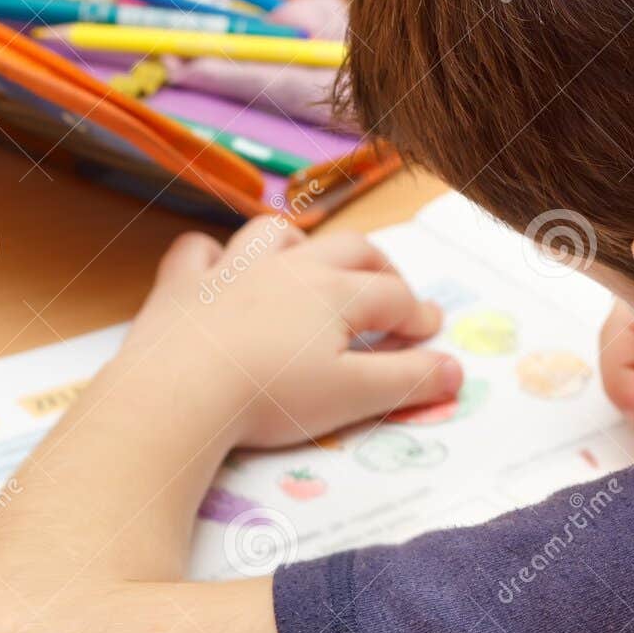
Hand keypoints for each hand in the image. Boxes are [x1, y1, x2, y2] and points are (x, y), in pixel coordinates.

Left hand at [132, 216, 462, 448]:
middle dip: (379, 268)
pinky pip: (198, 251)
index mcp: (335, 291)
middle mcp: (288, 267)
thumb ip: (408, 381)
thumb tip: (456, 370)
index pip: (393, 297)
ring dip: (302, 247)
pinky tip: (219, 271)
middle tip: (392, 295)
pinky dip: (213, 257)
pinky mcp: (181, 286)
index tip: (431, 334)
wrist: (177, 393)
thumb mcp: (353, 397)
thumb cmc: (271, 396)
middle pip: (348, 249)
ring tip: (311, 271)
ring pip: (275, 235)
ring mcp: (230, 270)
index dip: (418, 315)